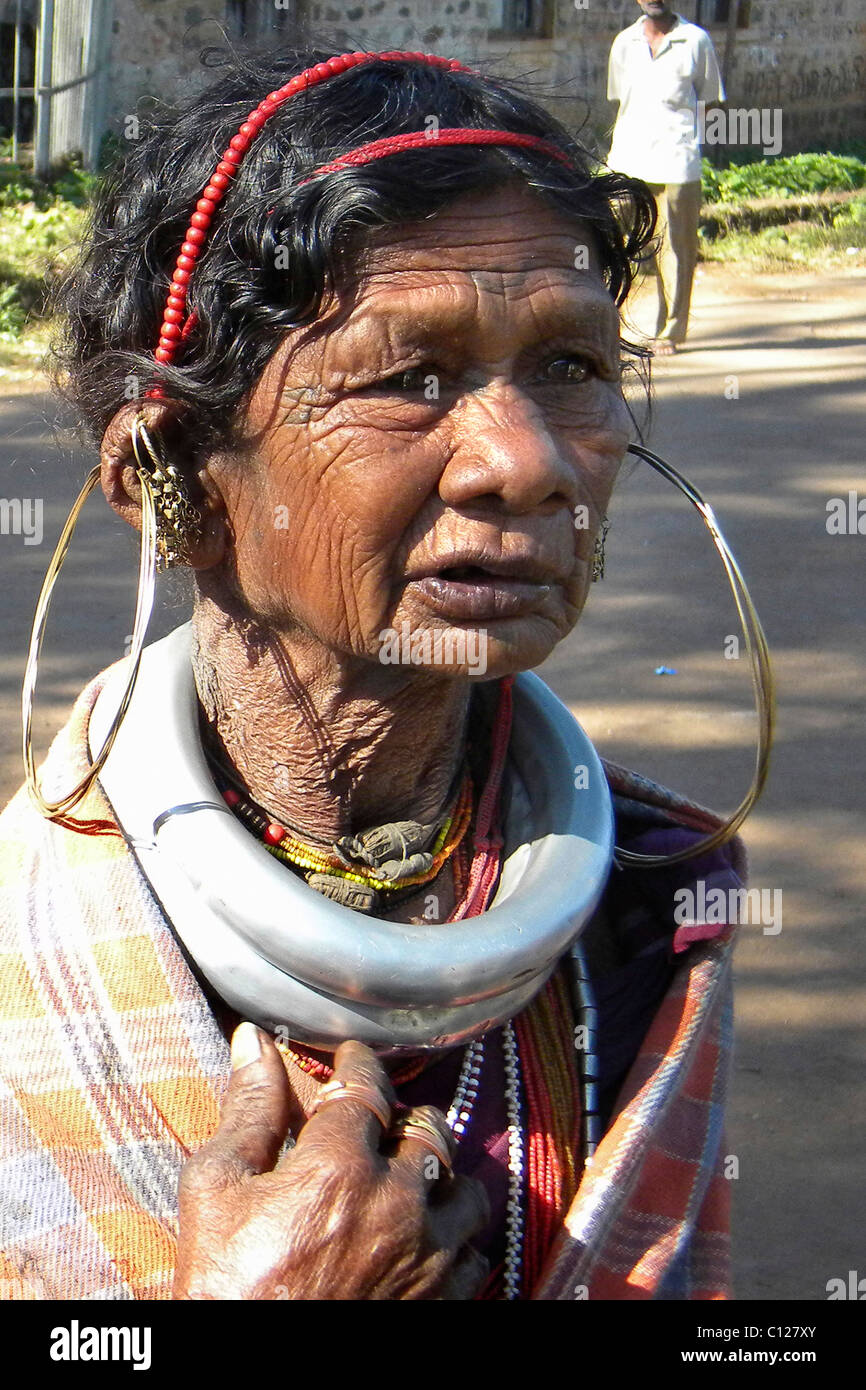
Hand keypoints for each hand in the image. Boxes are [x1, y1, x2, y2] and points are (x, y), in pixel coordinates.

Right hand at [172, 1028, 490, 1299]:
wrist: (251, 1378)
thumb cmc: (228, 1286)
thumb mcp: (216, 1190)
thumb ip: (247, 1110)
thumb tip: (255, 1041)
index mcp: (339, 1165)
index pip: (368, 1085)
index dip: (361, 1063)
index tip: (353, 1059)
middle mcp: (397, 1202)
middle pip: (430, 1129)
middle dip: (404, 1118)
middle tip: (379, 1125)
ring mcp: (428, 1256)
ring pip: (465, 1188)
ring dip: (439, 1177)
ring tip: (409, 1179)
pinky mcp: (442, 1301)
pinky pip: (475, 1252)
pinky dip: (455, 1237)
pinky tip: (424, 1236)